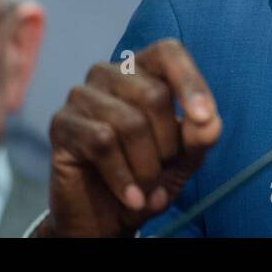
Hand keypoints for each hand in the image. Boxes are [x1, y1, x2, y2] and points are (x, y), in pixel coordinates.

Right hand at [40, 39, 221, 236]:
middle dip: (168, 143)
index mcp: (143, 70)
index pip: (168, 52)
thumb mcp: (183, 160)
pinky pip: (102, 142)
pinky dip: (123, 177)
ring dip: (146, 166)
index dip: (190, 82)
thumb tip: (210, 122)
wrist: (105, 219)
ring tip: (146, 188)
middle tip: (164, 170)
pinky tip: (131, 197)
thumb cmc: (147, 177)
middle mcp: (110, 74)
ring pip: (129, 122)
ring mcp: (82, 95)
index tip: (205, 118)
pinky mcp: (61, 124)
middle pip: (154, 94)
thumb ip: (199, 137)